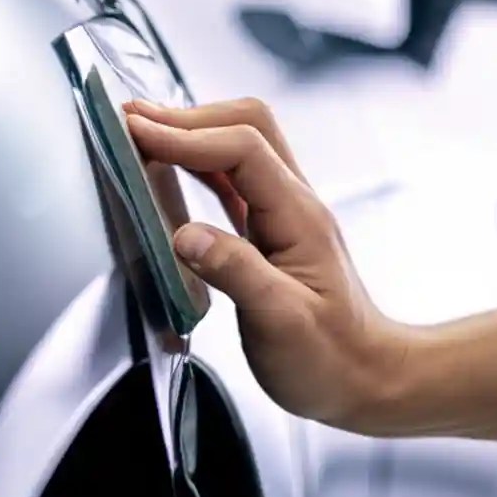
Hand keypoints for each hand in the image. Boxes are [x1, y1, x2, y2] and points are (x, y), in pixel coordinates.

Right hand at [124, 98, 411, 428]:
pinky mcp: (267, 229)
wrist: (366, 379)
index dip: (186, 136)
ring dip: (189, 132)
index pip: (241, 148)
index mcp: (298, 216)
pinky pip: (230, 177)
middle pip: (244, 125)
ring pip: (237, 143)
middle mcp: (293, 203)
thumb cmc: (330, 358)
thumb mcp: (283, 323)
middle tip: (130, 121)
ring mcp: (281, 213)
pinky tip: (167, 167)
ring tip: (140, 132)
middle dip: (185, 117)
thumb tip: (185, 236)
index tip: (138, 135)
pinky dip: (193, 162)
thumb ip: (235, 272)